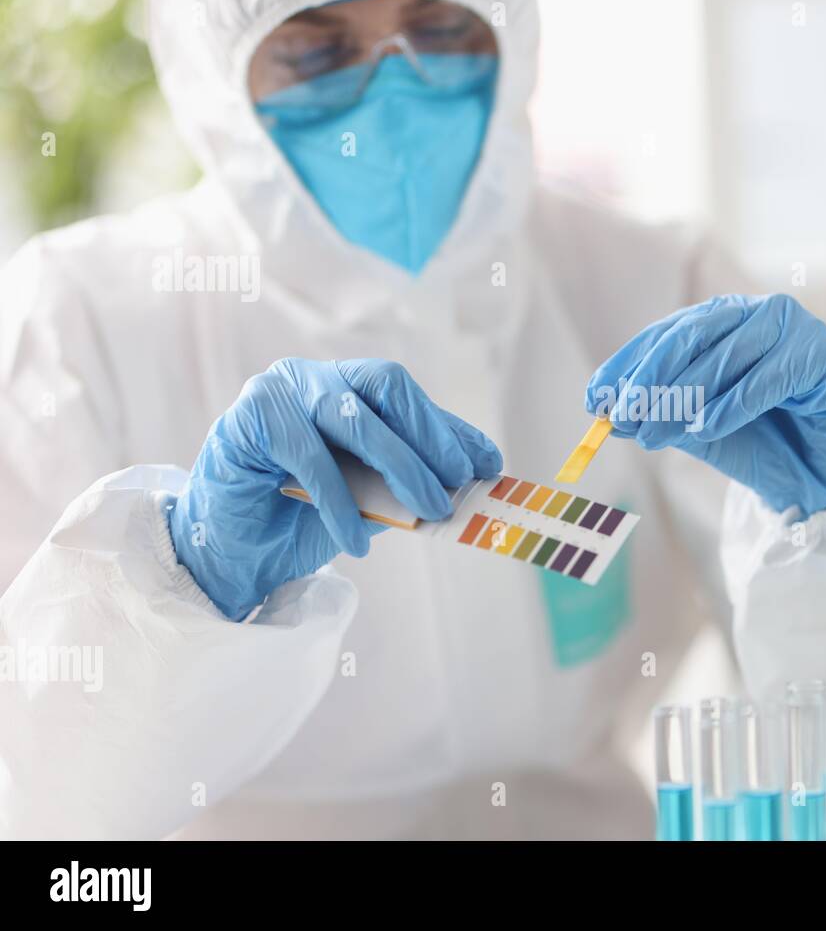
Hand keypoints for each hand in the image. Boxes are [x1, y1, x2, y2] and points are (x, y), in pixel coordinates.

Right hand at [167, 358, 500, 619]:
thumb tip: (472, 477)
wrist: (229, 554)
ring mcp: (278, 392)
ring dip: (401, 467)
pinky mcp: (248, 420)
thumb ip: (409, 479)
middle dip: (431, 437)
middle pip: (386, 387)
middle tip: (458, 484)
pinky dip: (341, 502)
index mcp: (344, 386)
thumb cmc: (299, 521)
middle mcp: (313, 378)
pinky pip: (310, 456)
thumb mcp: (370, 498)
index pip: (407, 396)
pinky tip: (359, 539)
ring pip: (353, 417)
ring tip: (429, 511)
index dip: (450, 428)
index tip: (489, 464)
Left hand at [587, 294, 825, 517]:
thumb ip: (663, 415)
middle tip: (622, 413)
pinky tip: (702, 428)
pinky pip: (769, 377)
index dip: (629, 363)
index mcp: (727, 321)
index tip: (595, 396)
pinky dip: (732, 404)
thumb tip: (609, 413)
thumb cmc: (768, 441)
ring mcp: (796, 329)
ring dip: (685, 395)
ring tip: (654, 431)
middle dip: (652, 377)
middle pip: (694, 336)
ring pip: (729, 354)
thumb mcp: (703, 428)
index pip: (668, 334)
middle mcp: (759, 314)